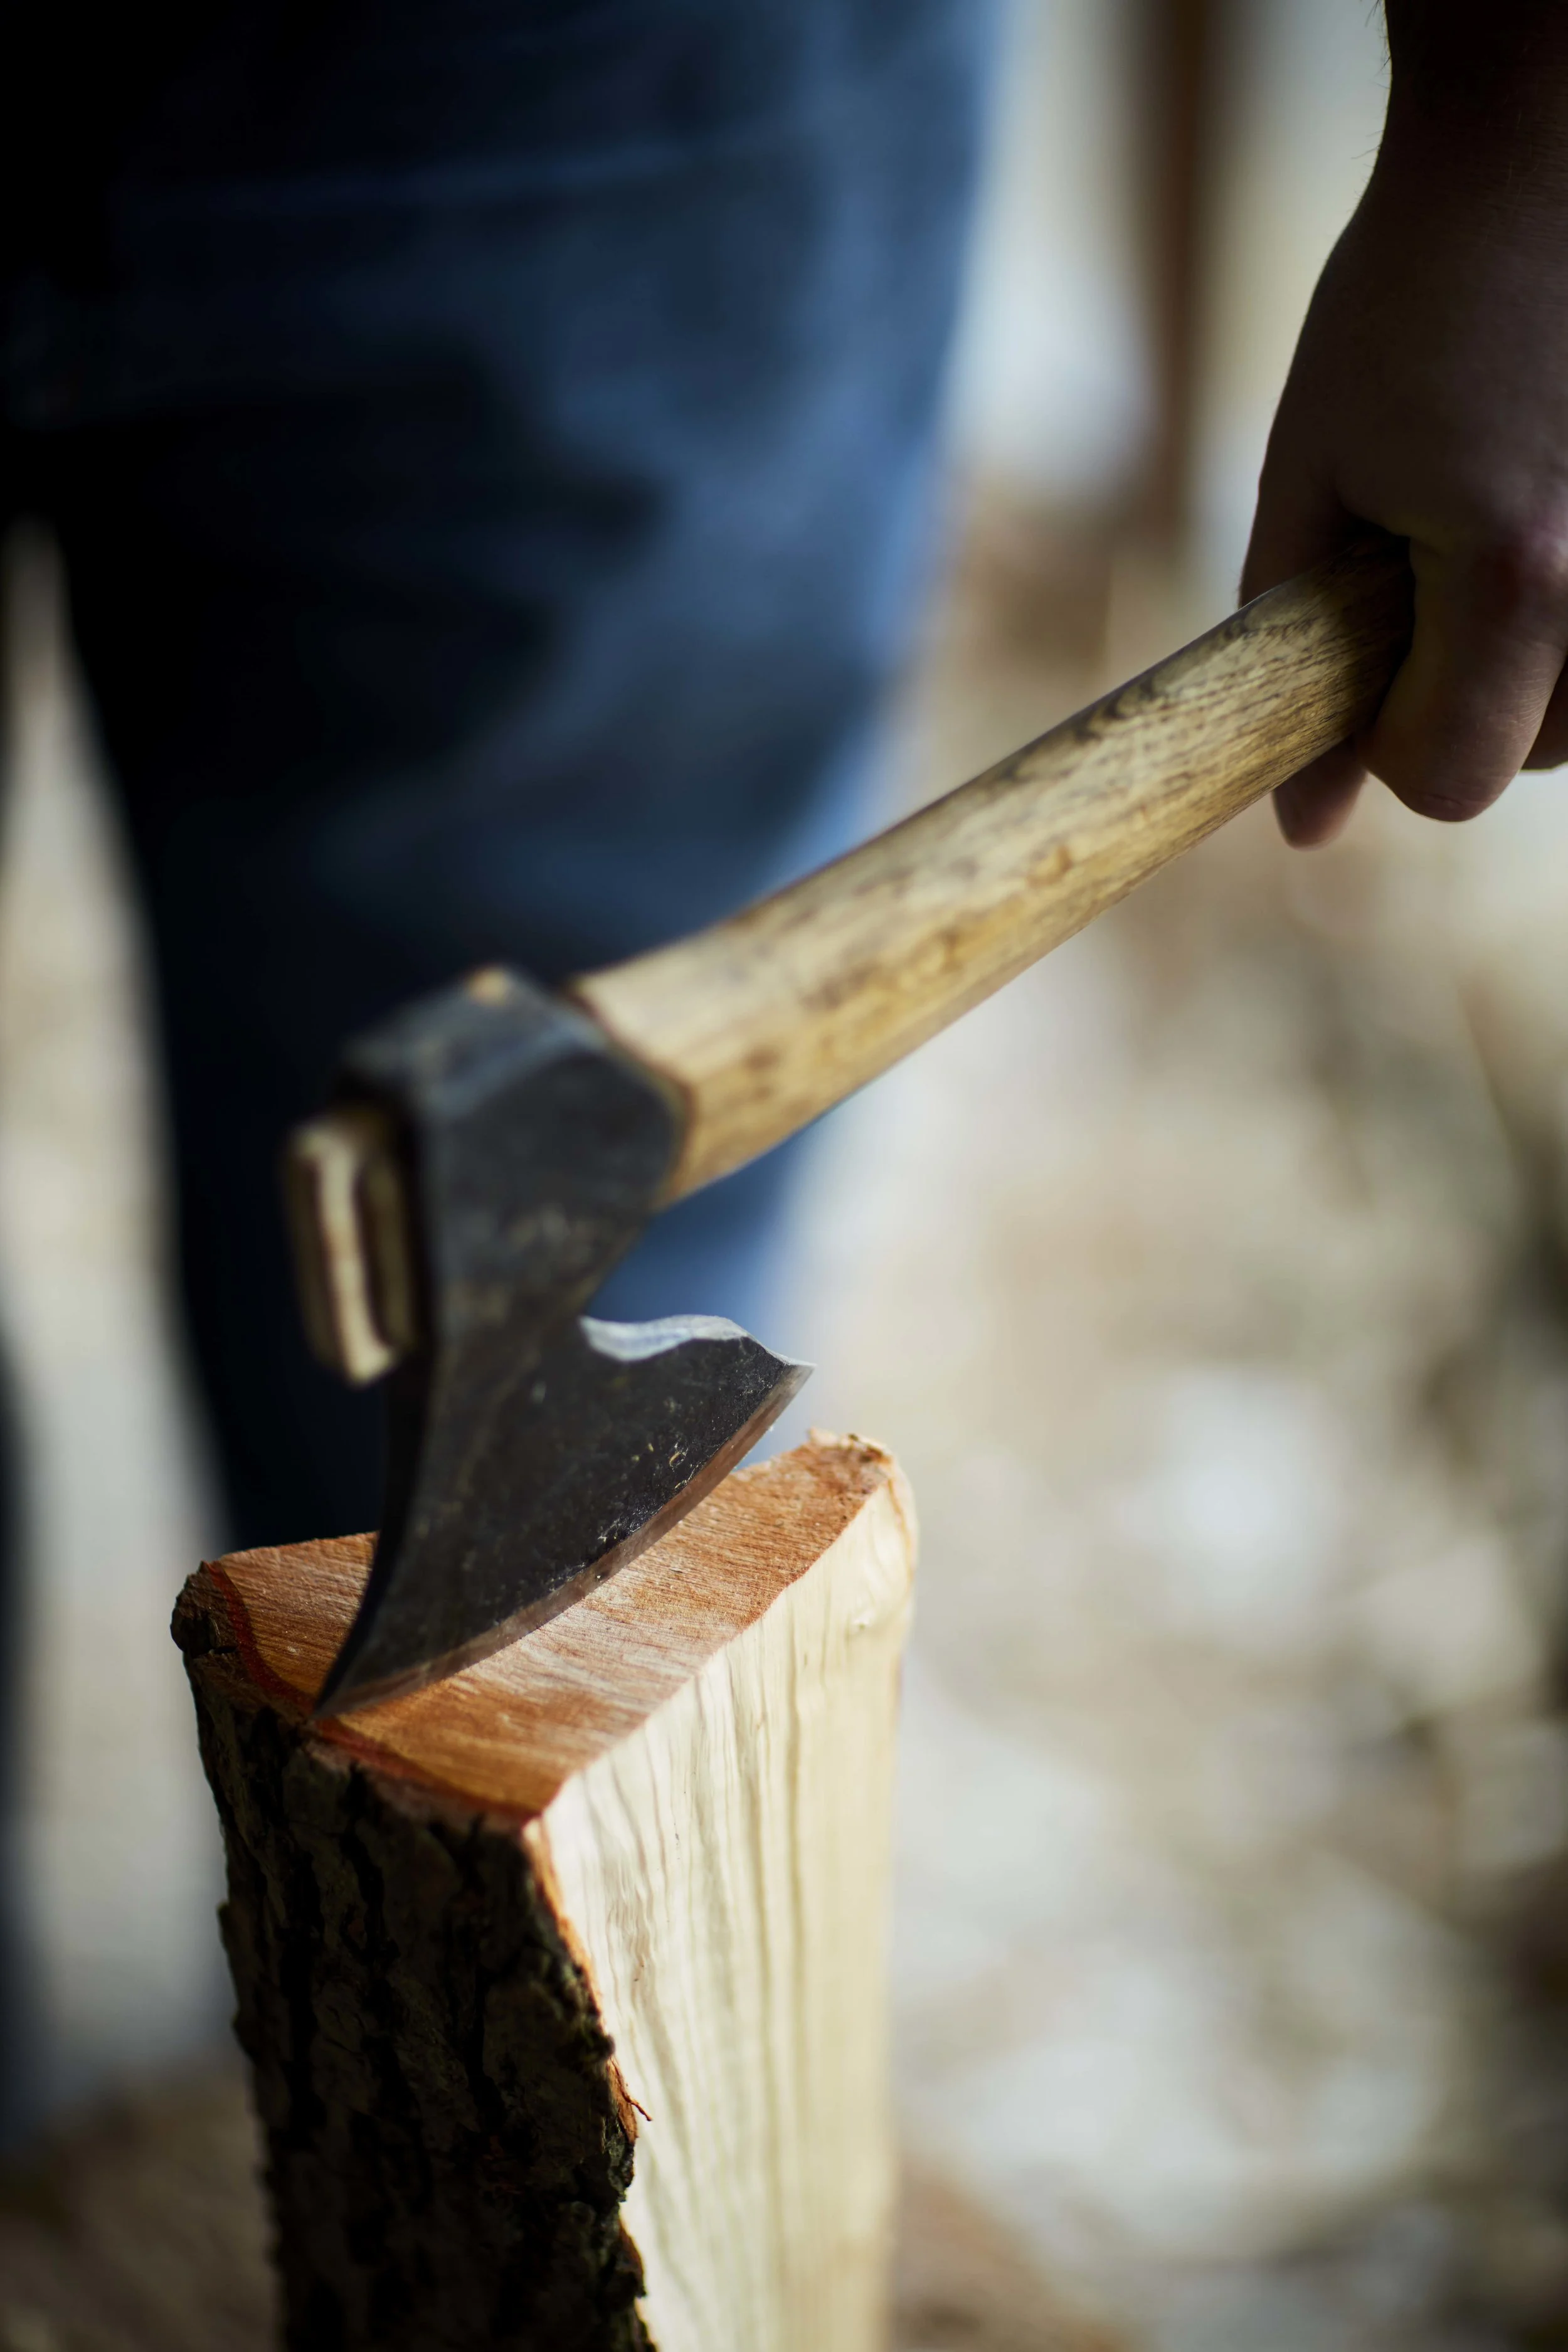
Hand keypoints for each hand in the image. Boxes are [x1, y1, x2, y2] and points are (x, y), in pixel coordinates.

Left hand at [1242, 92, 1567, 845]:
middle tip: (1445, 554)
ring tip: (1514, 518)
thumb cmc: (1411, 294)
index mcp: (1520, 573)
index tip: (1374, 654)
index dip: (1390, 740)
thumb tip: (1306, 830)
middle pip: (1533, 758)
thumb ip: (1295, 655)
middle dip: (1471, 690)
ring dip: (1545, 661)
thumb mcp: (1317, 471)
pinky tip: (1558, 515)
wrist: (1545, 147)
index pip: (1449, 784)